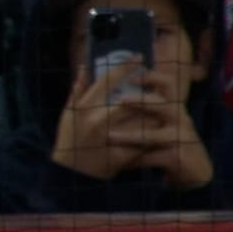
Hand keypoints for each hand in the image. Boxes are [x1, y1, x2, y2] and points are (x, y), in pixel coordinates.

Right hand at [51, 57, 158, 180]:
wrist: (70, 174)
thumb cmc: (69, 141)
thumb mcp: (68, 114)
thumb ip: (77, 91)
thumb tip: (86, 67)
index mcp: (85, 108)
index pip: (108, 80)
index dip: (126, 66)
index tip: (139, 57)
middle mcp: (98, 120)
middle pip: (132, 99)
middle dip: (147, 91)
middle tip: (158, 83)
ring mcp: (111, 139)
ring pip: (143, 120)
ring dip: (155, 112)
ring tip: (164, 106)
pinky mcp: (123, 155)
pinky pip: (145, 141)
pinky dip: (154, 134)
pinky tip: (161, 129)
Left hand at [108, 71, 213, 189]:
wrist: (196, 173)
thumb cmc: (171, 145)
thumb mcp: (162, 125)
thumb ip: (147, 113)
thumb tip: (118, 97)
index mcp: (174, 109)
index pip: (169, 85)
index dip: (153, 78)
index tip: (132, 77)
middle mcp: (180, 120)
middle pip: (163, 105)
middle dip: (141, 101)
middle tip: (120, 99)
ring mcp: (181, 138)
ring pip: (153, 135)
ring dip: (130, 136)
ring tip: (110, 136)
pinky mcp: (178, 157)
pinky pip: (151, 158)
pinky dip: (134, 161)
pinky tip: (120, 164)